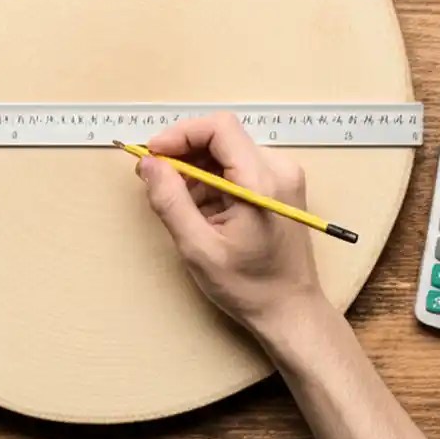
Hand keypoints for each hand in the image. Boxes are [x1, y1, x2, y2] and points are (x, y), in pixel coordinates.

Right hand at [137, 112, 325, 338]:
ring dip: (196, 169)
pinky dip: (212, 180)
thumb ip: (170, 201)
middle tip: (156, 179)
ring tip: (180, 204)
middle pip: (222, 137)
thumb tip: (148, 163)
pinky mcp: (280, 185)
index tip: (153, 155)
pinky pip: (238, 166)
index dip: (180, 133)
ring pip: (227, 151)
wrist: (291, 311)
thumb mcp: (198, 249)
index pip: (219, 127)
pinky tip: (202, 209)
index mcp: (262, 182)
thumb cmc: (248, 287)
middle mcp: (279, 168)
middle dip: (184, 153)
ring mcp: (283, 175)